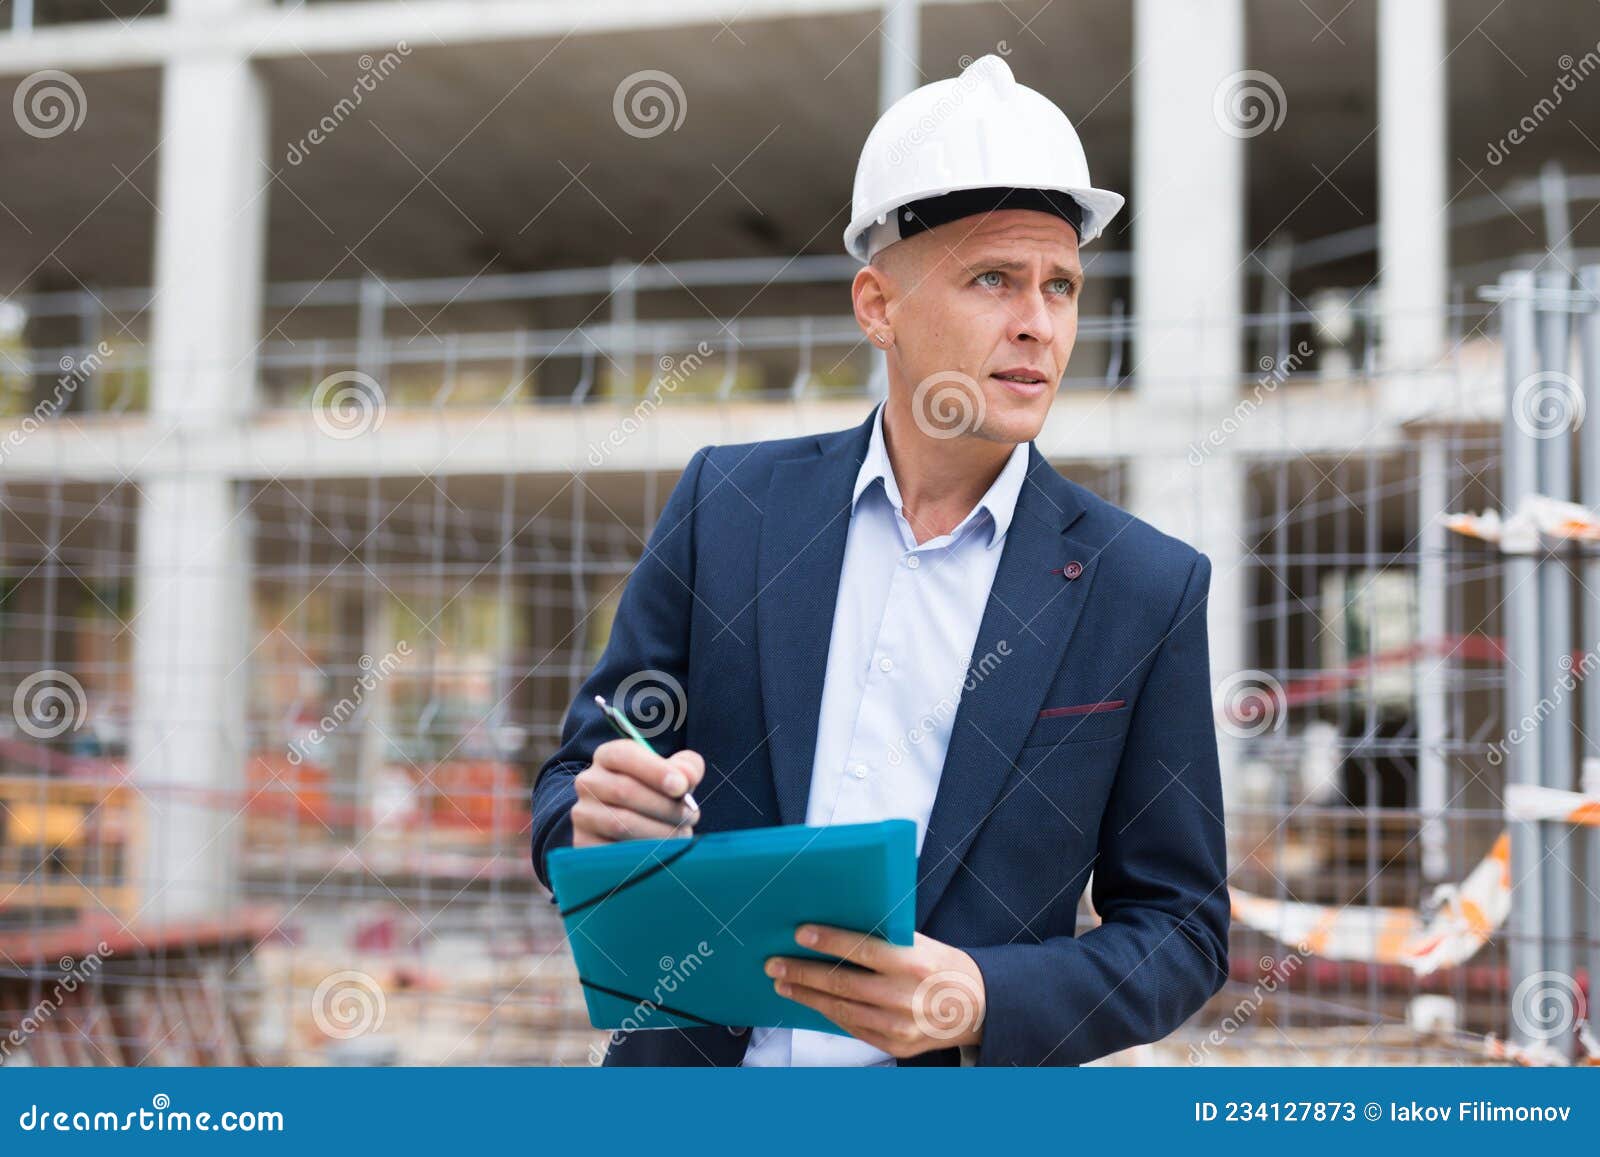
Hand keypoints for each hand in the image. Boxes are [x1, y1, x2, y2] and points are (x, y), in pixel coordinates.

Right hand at [571, 739, 702, 846]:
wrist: (626, 827)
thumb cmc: (656, 793)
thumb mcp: (672, 774)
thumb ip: (685, 767)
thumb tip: (686, 778)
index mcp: (608, 756)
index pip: (624, 755)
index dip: (654, 770)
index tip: (681, 787)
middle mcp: (589, 782)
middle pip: (625, 790)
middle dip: (665, 806)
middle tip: (691, 816)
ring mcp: (583, 814)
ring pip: (620, 823)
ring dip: (659, 831)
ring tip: (682, 834)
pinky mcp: (583, 844)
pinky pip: (613, 850)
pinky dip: (643, 853)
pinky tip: (662, 851)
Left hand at [766, 925, 986, 1057]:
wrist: (977, 1007)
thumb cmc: (943, 966)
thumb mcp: (922, 944)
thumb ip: (885, 939)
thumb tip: (837, 928)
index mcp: (914, 963)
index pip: (862, 950)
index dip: (828, 941)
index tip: (800, 934)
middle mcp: (905, 997)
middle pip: (843, 984)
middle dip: (803, 973)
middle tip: (775, 963)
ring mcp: (899, 1026)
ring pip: (841, 1010)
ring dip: (807, 996)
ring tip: (784, 983)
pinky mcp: (895, 1046)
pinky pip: (853, 1028)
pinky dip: (828, 1014)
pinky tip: (811, 1002)